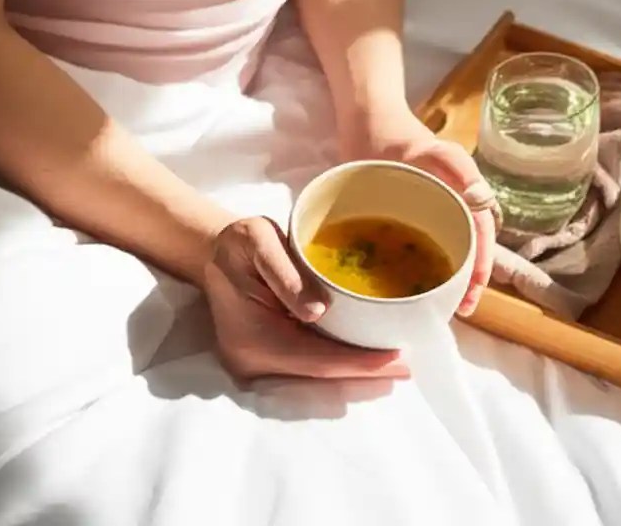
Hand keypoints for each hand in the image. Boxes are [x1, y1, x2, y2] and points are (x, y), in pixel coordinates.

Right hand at [201, 216, 409, 379]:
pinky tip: (367, 361)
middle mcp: (253, 361)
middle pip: (319, 378)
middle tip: (407, 369)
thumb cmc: (237, 244)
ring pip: (316, 378)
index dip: (358, 363)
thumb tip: (316, 311)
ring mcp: (258, 365)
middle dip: (365, 376)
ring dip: (356, 375)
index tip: (395, 358)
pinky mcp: (267, 359)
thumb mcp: (257, 242)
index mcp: (253, 337)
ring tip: (395, 369)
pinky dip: (340, 367)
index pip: (316, 360)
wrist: (213, 256)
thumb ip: (283, 274)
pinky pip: (308, 369)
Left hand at [347, 110, 497, 316]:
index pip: (482, 238)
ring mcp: (433, 212)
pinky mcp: (412, 217)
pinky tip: (411, 286)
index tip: (470, 298)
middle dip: (468, 283)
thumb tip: (483, 199)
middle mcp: (455, 205)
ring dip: (449, 278)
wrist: (366, 124)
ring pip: (450, 250)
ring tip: (438, 307)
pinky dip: (423, 266)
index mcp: (467, 193)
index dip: (480, 270)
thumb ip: (457, 168)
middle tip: (456, 312)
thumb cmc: (398, 135)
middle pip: (470, 249)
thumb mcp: (429, 150)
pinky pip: (424, 245)